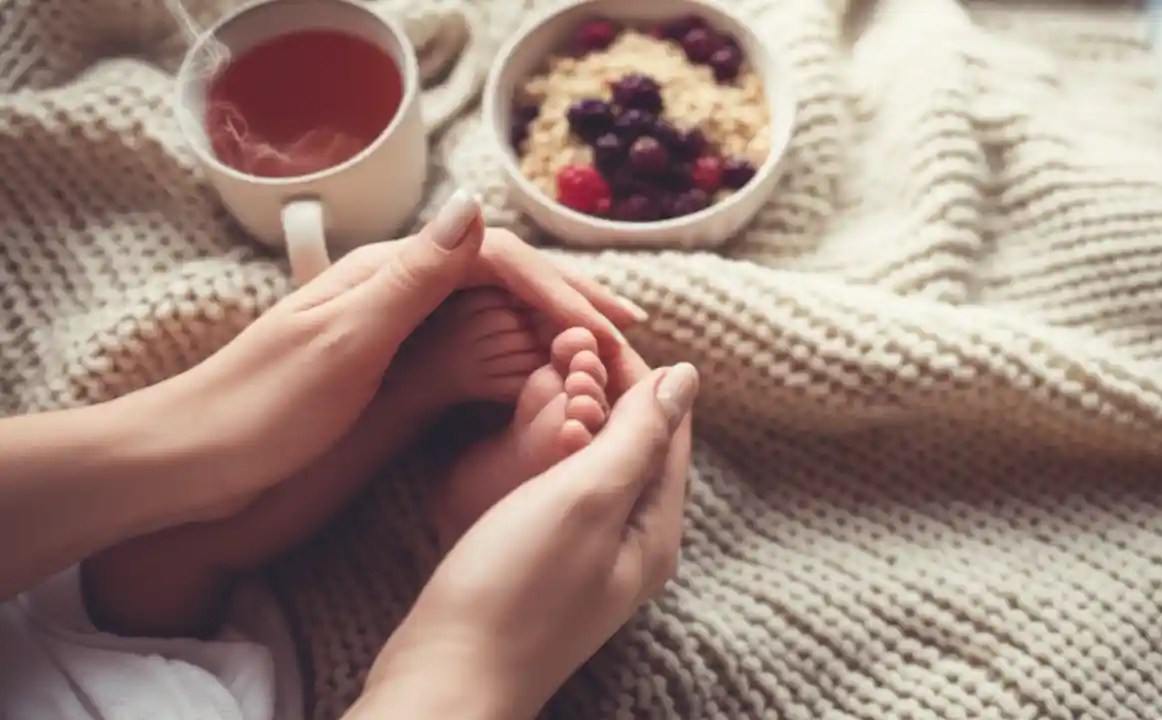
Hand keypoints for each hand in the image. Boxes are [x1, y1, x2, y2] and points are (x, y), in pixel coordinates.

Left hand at [151, 190, 639, 521]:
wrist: (191, 461)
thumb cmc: (259, 409)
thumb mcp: (343, 343)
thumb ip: (414, 277)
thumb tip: (476, 206)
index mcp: (386, 271)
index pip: (496, 258)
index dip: (558, 291)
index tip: (606, 333)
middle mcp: (394, 286)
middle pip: (502, 275)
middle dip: (569, 299)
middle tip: (629, 331)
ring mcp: (392, 323)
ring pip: (491, 307)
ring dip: (551, 323)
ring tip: (604, 349)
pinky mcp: (388, 362)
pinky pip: (470, 342)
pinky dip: (517, 353)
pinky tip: (540, 373)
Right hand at [347, 348, 697, 719]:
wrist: (446, 674)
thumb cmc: (516, 588)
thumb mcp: (585, 498)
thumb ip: (638, 435)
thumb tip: (687, 377)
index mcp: (657, 529)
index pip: (667, 427)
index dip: (637, 370)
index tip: (592, 324)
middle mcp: (634, 544)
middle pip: (638, 444)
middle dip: (610, 386)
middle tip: (563, 339)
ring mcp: (591, 557)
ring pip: (601, 463)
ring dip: (582, 412)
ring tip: (548, 368)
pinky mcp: (550, 565)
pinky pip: (567, 488)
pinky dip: (554, 447)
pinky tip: (528, 429)